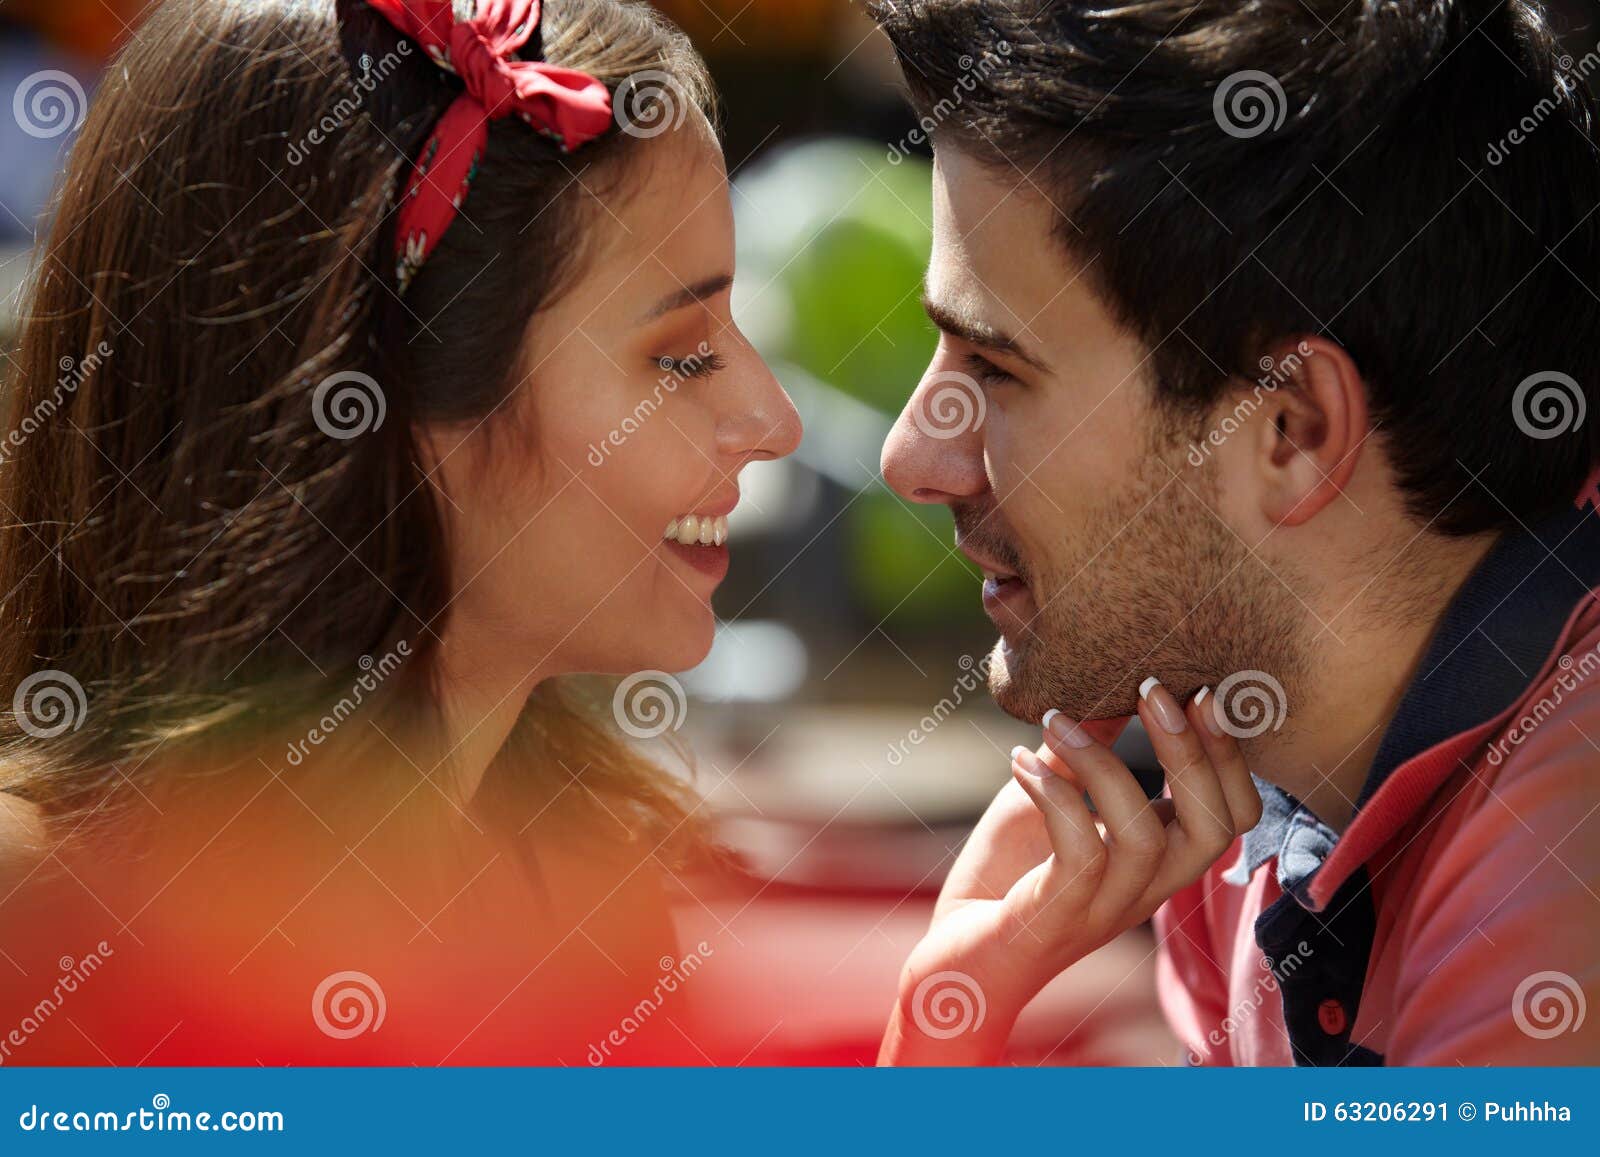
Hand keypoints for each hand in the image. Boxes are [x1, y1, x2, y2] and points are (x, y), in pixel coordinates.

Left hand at [878, 679, 1261, 1064]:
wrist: (953, 963)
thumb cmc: (1004, 879)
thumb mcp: (1046, 798)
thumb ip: (1081, 752)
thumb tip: (1109, 683)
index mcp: (1158, 861)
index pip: (1232, 816)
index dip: (1229, 756)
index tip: (1198, 690)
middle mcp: (1145, 890)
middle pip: (1213, 827)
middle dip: (1194, 751)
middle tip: (1152, 687)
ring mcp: (1104, 908)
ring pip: (1146, 837)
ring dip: (1105, 763)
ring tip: (1057, 718)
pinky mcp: (1056, 917)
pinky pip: (1082, 854)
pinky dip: (1057, 797)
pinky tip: (1021, 761)